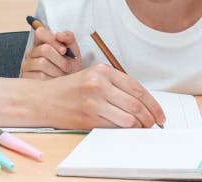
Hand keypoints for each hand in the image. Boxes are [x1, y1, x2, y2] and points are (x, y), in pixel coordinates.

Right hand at [21, 27, 82, 78]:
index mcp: (41, 42)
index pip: (40, 32)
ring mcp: (27, 64)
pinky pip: (39, 76)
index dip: (53, 40)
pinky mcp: (26, 77)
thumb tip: (59, 34)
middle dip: (60, 59)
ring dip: (57, 70)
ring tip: (63, 75)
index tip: (64, 50)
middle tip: (68, 67)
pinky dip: (51, 79)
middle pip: (44, 49)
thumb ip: (68, 38)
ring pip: (42, 63)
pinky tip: (55, 81)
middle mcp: (31, 52)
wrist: (71, 84)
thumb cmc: (70, 65)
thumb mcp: (73, 50)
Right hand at [37, 64, 165, 128]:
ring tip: (141, 128)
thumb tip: (141, 102)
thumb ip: (115, 85)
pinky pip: (114, 127)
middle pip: (136, 104)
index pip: (137, 88)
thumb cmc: (68, 89)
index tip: (159, 113)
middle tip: (154, 124)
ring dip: (139, 127)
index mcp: (102, 70)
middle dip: (150, 118)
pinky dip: (124, 131)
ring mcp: (93, 101)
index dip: (153, 104)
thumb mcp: (92, 77)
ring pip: (128, 119)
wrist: (42, 99)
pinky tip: (126, 129)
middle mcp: (99, 84)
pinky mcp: (88, 117)